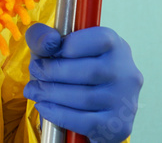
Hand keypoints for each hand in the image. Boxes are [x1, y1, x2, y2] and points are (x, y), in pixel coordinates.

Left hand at [22, 23, 142, 142]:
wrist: (81, 108)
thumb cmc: (66, 70)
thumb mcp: (50, 48)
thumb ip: (42, 36)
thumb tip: (50, 42)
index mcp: (116, 45)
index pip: (100, 40)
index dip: (69, 46)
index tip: (49, 52)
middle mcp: (127, 72)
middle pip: (89, 71)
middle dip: (53, 72)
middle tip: (34, 72)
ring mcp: (126, 100)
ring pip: (86, 97)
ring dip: (51, 94)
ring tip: (33, 91)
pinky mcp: (119, 125)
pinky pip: (86, 122)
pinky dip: (59, 114)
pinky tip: (43, 107)